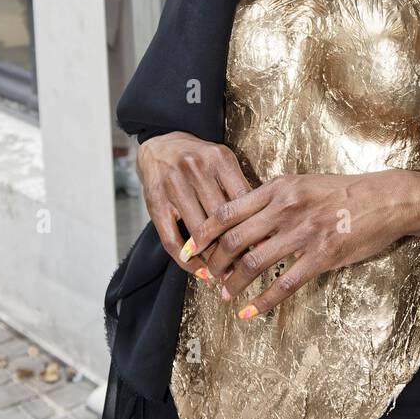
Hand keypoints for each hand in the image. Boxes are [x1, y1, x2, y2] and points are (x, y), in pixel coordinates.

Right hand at [136, 131, 254, 277]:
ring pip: (198, 233)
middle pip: (221, 219)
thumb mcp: (223, 164)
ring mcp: (174, 186)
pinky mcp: (156, 203)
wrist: (161, 146)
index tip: (262, 249)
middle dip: (234, 247)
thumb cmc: (199, 160)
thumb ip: (240, 189)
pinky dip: (187, 260)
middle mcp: (196, 170)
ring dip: (212, 258)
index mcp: (220, 160)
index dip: (253, 228)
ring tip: (224, 272)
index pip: (242, 200)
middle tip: (245, 268)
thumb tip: (264, 227)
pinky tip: (198, 270)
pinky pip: (172, 239)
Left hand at [181, 171, 419, 317]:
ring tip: (225, 295)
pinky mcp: (321, 256)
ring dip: (233, 283)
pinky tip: (250, 312)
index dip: (202, 232)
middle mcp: (285, 208)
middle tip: (207, 276)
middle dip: (214, 262)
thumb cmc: (344, 192)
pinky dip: (262, 301)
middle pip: (234, 239)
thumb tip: (244, 218)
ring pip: (254, 263)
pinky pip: (284, 283)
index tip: (188, 248)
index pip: (227, 210)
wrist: (386, 199)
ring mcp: (303, 232)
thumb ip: (274, 198)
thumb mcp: (303, 183)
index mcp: (278, 188)